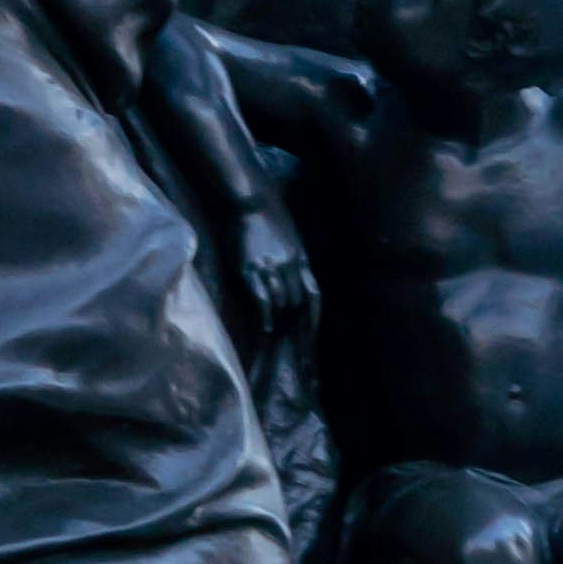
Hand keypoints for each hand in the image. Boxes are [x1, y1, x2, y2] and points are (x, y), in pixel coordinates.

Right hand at [225, 196, 319, 376]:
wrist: (247, 197)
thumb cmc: (265, 214)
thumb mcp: (287, 239)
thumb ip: (291, 262)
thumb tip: (287, 285)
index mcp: (302, 260)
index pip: (314, 299)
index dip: (314, 325)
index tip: (312, 348)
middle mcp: (292, 267)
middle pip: (302, 308)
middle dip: (303, 339)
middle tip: (303, 366)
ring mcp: (272, 267)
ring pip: (284, 306)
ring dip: (285, 332)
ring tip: (282, 355)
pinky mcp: (252, 268)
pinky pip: (263, 298)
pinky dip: (267, 316)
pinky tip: (267, 332)